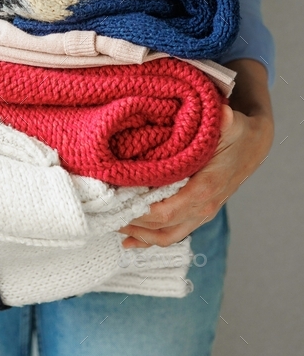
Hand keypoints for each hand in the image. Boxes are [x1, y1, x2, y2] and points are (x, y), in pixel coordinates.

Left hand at [119, 59, 273, 248]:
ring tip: (111, 221)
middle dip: (131, 221)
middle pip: (161, 227)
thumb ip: (224, 121)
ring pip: (166, 236)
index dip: (140, 211)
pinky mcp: (196, 213)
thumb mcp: (232, 122)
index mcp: (206, 188)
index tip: (115, 202)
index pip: (167, 210)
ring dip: (138, 233)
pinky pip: (172, 234)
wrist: (252, 144)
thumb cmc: (237, 133)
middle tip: (103, 210)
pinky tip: (128, 241)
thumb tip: (223, 114)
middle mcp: (203, 207)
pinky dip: (149, 241)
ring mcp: (200, 214)